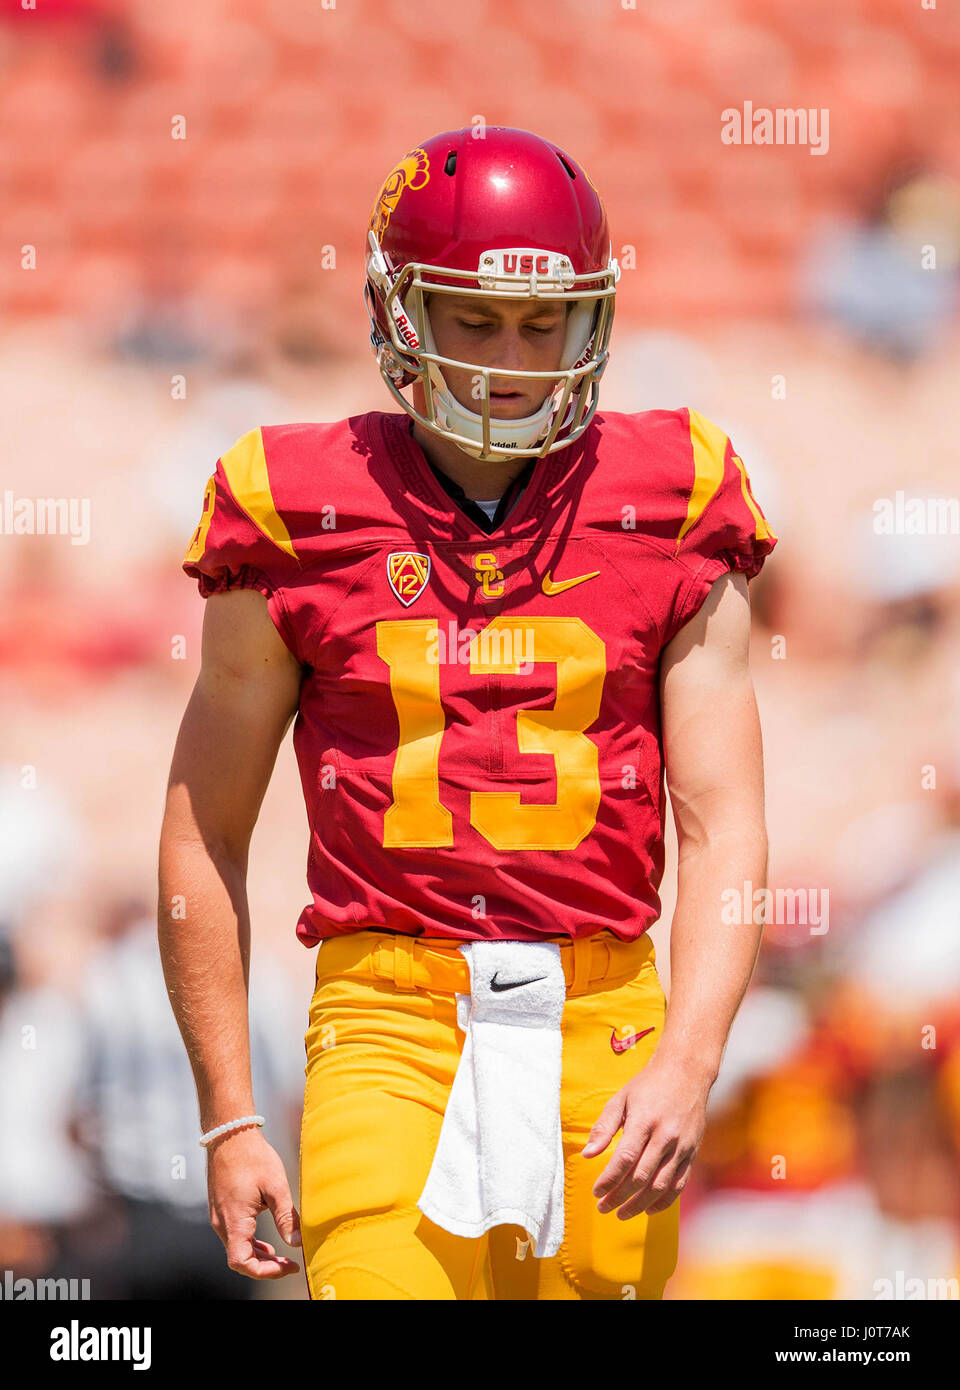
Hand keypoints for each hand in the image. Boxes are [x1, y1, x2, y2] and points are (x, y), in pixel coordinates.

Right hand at [207, 1127, 301, 1278]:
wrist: (230, 1133)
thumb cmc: (252, 1156)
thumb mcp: (275, 1186)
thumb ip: (286, 1217)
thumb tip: (297, 1242)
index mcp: (233, 1220)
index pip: (242, 1262)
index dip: (265, 1272)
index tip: (287, 1266)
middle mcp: (222, 1222)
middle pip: (240, 1259)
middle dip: (265, 1267)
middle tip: (289, 1264)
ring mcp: (219, 1216)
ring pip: (237, 1248)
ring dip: (258, 1256)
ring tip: (281, 1257)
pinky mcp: (221, 1208)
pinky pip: (235, 1235)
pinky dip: (250, 1243)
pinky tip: (266, 1243)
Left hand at [582, 1057, 708, 1219]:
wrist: (687, 1073)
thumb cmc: (648, 1086)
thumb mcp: (621, 1099)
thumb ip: (603, 1128)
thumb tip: (587, 1155)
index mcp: (644, 1121)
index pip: (624, 1160)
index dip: (609, 1180)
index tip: (596, 1192)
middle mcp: (665, 1136)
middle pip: (641, 1177)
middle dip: (620, 1197)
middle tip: (603, 1208)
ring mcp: (682, 1147)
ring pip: (660, 1186)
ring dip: (639, 1205)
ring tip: (621, 1213)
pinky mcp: (692, 1153)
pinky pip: (678, 1184)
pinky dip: (664, 1201)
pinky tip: (648, 1209)